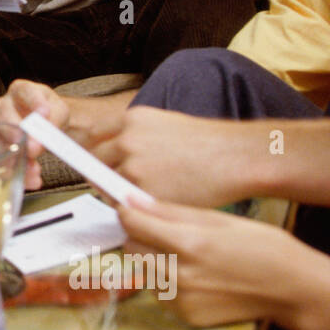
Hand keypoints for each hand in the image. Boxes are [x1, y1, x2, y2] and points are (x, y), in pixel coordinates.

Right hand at [0, 79, 69, 189]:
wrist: (45, 125)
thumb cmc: (50, 114)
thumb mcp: (60, 112)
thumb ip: (52, 123)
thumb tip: (37, 140)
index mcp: (21, 90)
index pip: (25, 92)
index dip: (34, 102)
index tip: (45, 113)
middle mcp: (3, 106)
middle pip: (3, 119)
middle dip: (18, 137)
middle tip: (33, 151)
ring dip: (15, 160)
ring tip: (35, 171)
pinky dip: (15, 172)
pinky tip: (30, 179)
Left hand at [89, 106, 261, 206]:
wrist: (236, 158)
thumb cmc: (208, 143)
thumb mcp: (164, 122)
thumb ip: (133, 134)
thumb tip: (111, 150)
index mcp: (131, 120)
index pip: (93, 137)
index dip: (95, 152)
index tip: (97, 161)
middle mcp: (127, 141)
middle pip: (95, 163)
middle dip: (102, 174)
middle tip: (119, 182)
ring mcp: (134, 169)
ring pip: (108, 187)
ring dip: (118, 193)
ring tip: (145, 193)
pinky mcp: (144, 194)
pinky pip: (125, 206)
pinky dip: (134, 208)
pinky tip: (154, 203)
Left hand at [116, 196, 320, 327]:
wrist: (293, 289)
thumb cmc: (263, 246)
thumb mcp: (220, 219)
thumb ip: (171, 212)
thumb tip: (132, 201)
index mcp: (189, 244)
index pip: (133, 224)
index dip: (128, 213)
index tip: (130, 208)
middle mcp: (180, 275)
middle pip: (132, 248)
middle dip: (141, 236)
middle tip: (164, 230)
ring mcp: (182, 300)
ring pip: (144, 270)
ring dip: (154, 259)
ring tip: (186, 254)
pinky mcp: (186, 316)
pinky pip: (160, 292)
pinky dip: (168, 282)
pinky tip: (195, 275)